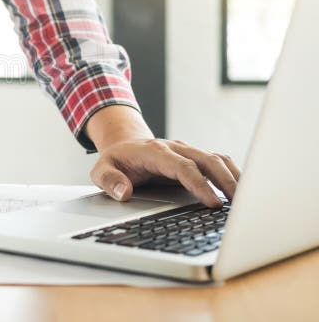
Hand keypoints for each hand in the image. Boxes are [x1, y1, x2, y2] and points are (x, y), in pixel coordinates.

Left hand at [85, 106, 241, 207]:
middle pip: (207, 160)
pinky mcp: (194, 157)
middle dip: (225, 181)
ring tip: (248, 200)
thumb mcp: (100, 170)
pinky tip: (243, 191)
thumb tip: (123, 193)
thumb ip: (109, 180)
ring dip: (234, 177)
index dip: (199, 184)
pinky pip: (218, 161)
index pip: (182, 166)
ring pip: (217, 158)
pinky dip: (232, 173)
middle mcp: (174, 148)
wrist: (123, 144)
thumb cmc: (114, 160)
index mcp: (153, 151)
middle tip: (240, 206)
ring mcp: (186, 151)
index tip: (213, 203)